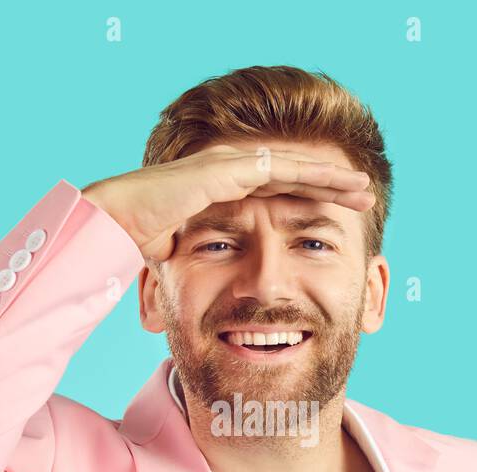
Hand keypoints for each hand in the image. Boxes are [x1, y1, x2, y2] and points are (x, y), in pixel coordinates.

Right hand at [80, 144, 374, 263]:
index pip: (275, 194)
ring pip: (293, 167)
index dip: (309, 201)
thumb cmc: (134, 242)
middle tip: (366, 195)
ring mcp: (227, 165)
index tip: (338, 216)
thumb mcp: (181, 259)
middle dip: (331, 185)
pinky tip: (340, 178)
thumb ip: (199, 264)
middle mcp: (227, 173)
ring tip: (364, 187)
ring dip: (332, 177)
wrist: (110, 223)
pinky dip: (313, 172)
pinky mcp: (225, 168)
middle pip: (292, 176)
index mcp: (220, 192)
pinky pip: (280, 168)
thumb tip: (195, 300)